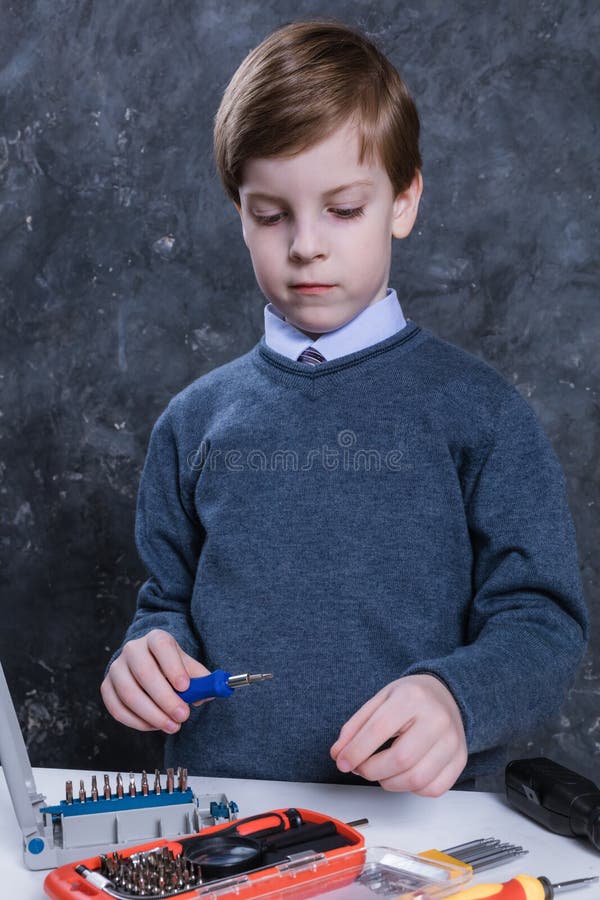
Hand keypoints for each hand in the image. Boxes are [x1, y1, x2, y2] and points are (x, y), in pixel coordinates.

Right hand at [101, 629, 210, 733]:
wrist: (146, 661)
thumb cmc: (171, 666)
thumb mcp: (187, 665)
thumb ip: (200, 679)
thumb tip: (207, 694)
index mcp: (155, 638)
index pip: (162, 647)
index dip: (173, 667)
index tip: (185, 687)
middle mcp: (133, 649)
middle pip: (145, 673)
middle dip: (165, 699)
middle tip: (182, 716)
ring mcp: (117, 667)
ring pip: (129, 694)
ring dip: (152, 714)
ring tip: (172, 725)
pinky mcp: (107, 686)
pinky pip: (117, 708)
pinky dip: (136, 722)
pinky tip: (154, 725)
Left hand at [330, 674, 466, 795]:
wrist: (446, 695)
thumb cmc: (411, 698)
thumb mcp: (380, 699)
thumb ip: (356, 726)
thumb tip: (339, 754)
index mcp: (412, 697)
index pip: (379, 730)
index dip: (355, 751)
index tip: (342, 761)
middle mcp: (437, 719)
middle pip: (399, 759)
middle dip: (371, 770)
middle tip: (360, 768)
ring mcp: (452, 741)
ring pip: (416, 779)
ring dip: (389, 783)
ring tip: (380, 771)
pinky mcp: (460, 760)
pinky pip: (433, 789)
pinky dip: (411, 789)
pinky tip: (403, 774)